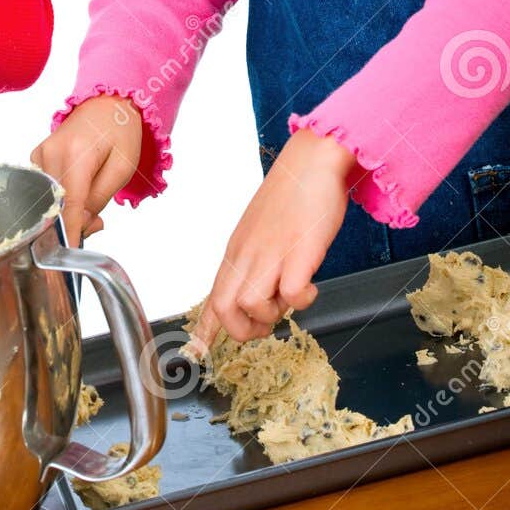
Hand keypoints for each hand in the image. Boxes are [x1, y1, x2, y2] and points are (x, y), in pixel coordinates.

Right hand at [30, 94, 142, 246]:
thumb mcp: (122, 168)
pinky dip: (61, 199)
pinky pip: (45, 190)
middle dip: (74, 222)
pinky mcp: (36, 158)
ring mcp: (40, 155)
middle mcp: (51, 153)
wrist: (106, 104)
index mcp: (77, 153)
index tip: (67, 255)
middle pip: (55, 205)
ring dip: (68, 211)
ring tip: (92, 202)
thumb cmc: (120, 133)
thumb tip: (80, 223)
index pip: (68, 204)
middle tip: (97, 221)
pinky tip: (78, 191)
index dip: (68, 232)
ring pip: (48, 200)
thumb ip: (99, 198)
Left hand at [185, 129, 360, 353]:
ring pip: (250, 304)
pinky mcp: (299, 250)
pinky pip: (292, 294)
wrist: (312, 159)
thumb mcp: (261, 230)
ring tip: (291, 295)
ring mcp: (271, 252)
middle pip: (224, 308)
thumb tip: (260, 291)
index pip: (213, 296)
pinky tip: (312, 285)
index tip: (197, 350)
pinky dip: (303, 301)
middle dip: (244, 329)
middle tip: (270, 318)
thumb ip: (255, 260)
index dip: (204, 328)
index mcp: (236, 251)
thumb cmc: (291, 195)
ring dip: (273, 314)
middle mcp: (247, 253)